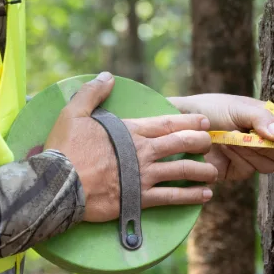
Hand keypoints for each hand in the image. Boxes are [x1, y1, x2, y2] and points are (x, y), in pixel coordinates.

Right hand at [45, 73, 217, 221]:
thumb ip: (92, 93)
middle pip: (182, 143)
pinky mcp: (140, 197)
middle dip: (200, 142)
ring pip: (183, 170)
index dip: (189, 121)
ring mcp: (144, 175)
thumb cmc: (65, 149)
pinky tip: (205, 195)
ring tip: (213, 172)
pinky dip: (191, 196)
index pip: (167, 123)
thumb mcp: (73, 113)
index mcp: (131, 131)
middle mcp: (143, 152)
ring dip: (202, 171)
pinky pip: (173, 196)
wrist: (59, 184)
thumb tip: (107, 76)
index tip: (204, 122)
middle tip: (210, 144)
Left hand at [168, 93, 273, 180]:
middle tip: (248, 136)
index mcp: (266, 120)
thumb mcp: (237, 108)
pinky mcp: (237, 170)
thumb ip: (261, 118)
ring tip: (229, 138)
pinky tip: (224, 148)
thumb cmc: (209, 110)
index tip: (271, 132)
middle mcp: (262, 139)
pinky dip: (236, 159)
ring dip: (249, 152)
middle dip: (266, 146)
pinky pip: (248, 171)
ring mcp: (251, 157)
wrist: (180, 125)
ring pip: (267, 166)